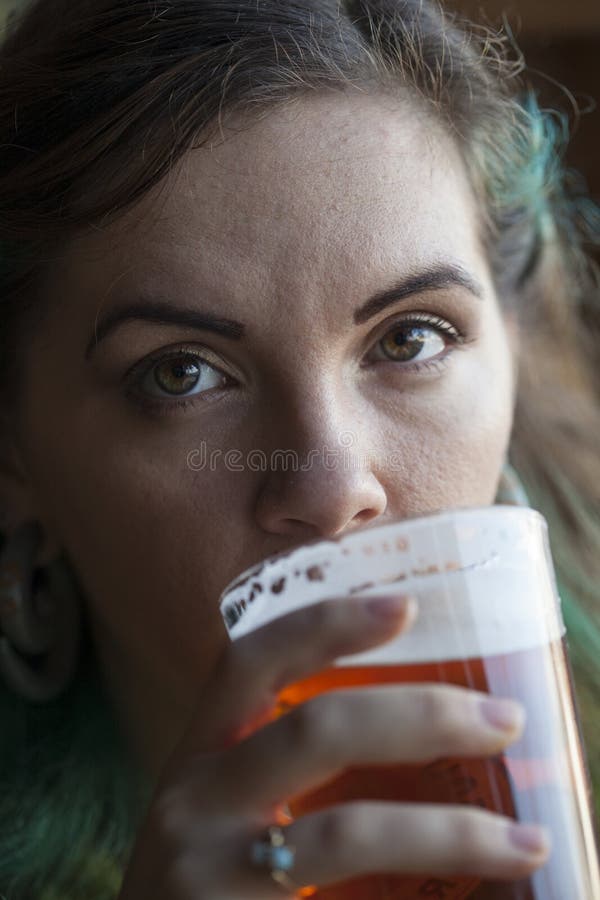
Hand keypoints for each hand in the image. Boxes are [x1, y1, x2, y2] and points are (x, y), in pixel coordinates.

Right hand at [117, 594, 549, 898]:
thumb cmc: (204, 885)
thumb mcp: (223, 813)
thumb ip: (285, 775)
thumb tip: (414, 736)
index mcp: (198, 757)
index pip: (250, 660)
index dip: (325, 624)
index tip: (407, 606)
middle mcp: (193, 805)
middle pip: (316, 729)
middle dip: (423, 716)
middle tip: (502, 721)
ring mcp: (210, 874)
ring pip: (349, 833)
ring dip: (452, 832)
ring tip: (522, 841)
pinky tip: (474, 899)